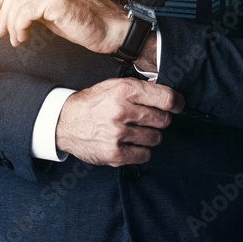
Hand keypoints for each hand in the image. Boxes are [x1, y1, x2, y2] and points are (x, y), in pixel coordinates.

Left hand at [0, 0, 129, 53]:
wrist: (111, 29)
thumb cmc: (85, 20)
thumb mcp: (53, 6)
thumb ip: (33, 1)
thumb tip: (7, 10)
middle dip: (2, 13)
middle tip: (0, 31)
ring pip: (17, 2)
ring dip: (11, 24)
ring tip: (15, 38)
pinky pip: (25, 13)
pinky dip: (19, 27)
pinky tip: (23, 37)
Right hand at [56, 77, 184, 165]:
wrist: (65, 122)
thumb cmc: (92, 103)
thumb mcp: (113, 86)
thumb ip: (138, 89)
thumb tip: (168, 97)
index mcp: (124, 90)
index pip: (166, 99)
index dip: (176, 103)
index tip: (177, 106)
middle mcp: (122, 111)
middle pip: (163, 120)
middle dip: (159, 120)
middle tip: (148, 120)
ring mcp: (118, 134)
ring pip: (155, 138)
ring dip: (150, 136)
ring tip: (136, 132)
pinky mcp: (115, 153)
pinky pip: (145, 155)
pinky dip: (141, 151)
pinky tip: (131, 144)